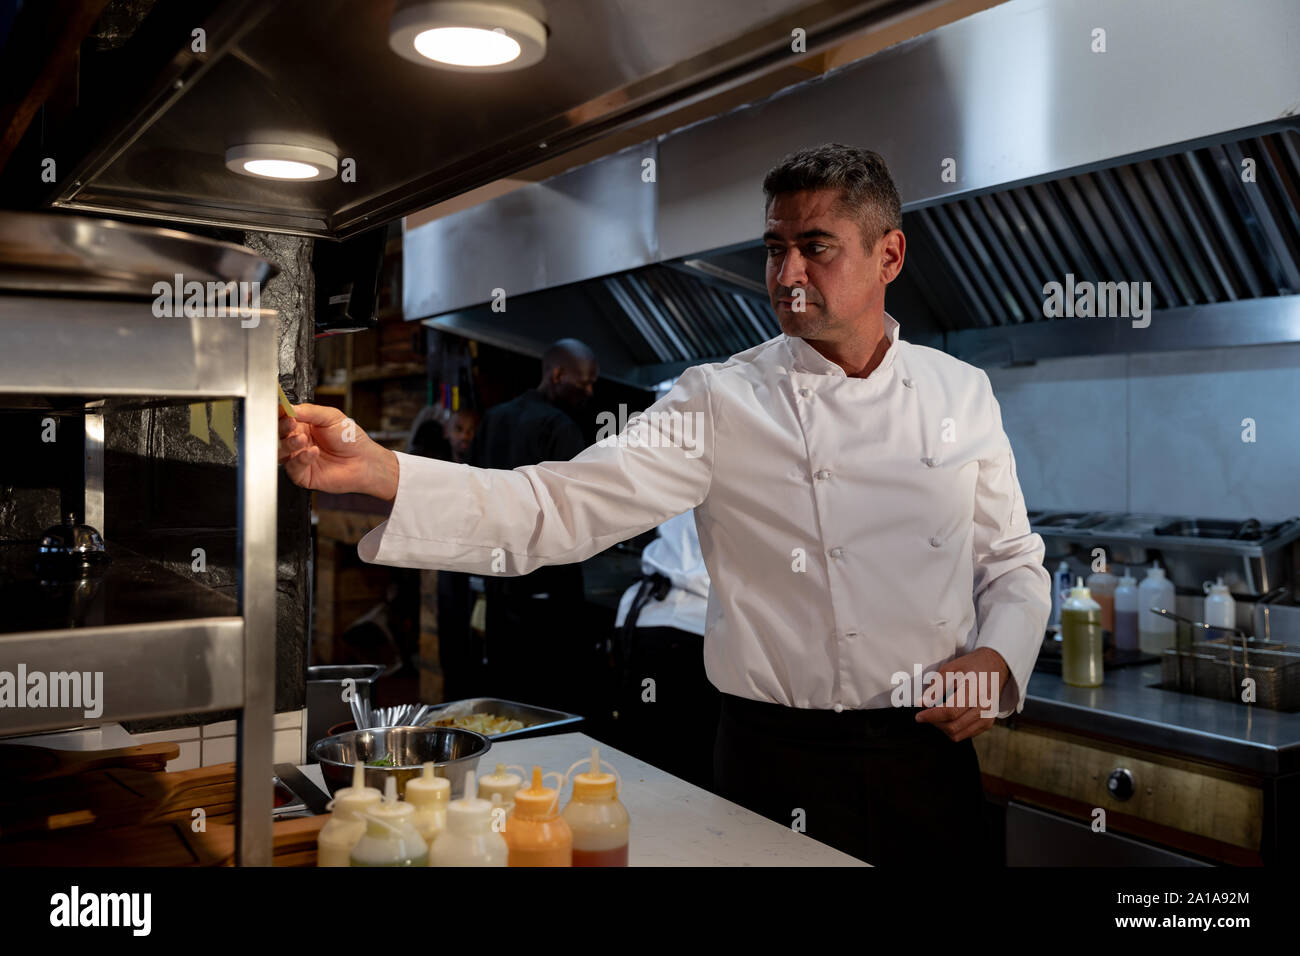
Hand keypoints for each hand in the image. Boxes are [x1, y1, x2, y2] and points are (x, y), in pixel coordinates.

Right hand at [278, 402, 398, 500]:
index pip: (283, 418)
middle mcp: (298, 442)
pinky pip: (292, 467)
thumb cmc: (350, 439)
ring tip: (302, 439)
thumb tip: (291, 407)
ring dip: (289, 444)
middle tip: (290, 423)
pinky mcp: (302, 475)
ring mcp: (298, 458)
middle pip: (278, 434)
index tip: (282, 409)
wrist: (364, 461)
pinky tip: (313, 452)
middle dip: (282, 428)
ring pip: (281, 451)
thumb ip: (310, 411)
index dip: (280, 413)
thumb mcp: (332, 417)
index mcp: (302, 425)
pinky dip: (300, 459)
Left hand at [913, 646, 1009, 741]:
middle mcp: (984, 707)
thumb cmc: (970, 666)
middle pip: (953, 726)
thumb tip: (923, 703)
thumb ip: (936, 687)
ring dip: (943, 727)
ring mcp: (987, 717)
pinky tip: (949, 716)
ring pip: (958, 734)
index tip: (918, 717)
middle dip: (935, 722)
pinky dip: (953, 729)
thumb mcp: (950, 669)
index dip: (932, 716)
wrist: (994, 667)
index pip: (950, 712)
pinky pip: (965, 734)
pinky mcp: (987, 723)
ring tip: (937, 714)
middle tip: (926, 713)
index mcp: (974, 691)